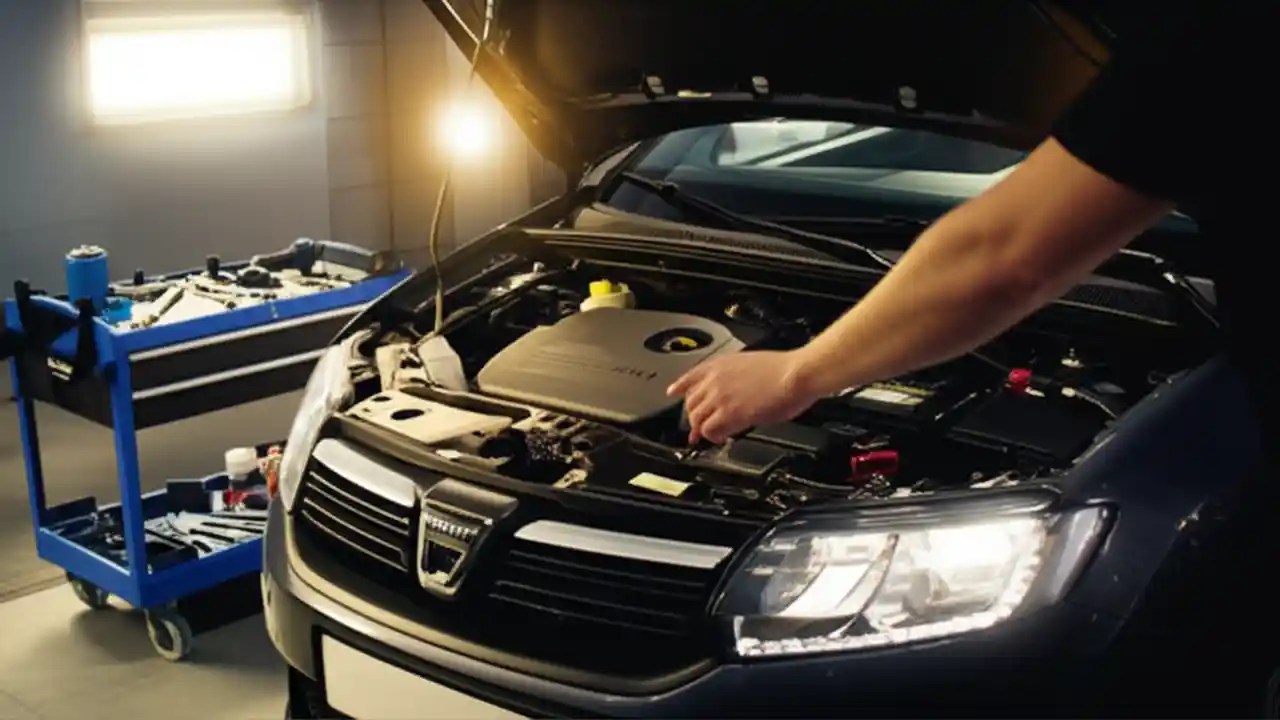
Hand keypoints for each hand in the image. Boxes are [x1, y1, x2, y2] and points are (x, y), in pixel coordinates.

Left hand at [666, 350, 818, 444]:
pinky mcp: (729, 414)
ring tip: (710, 436)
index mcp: (721, 364)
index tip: (673, 392)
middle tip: (697, 427)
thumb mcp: (752, 364)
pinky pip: (709, 430)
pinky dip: (712, 437)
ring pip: (696, 418)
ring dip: (702, 429)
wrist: (796, 374)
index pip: (690, 376)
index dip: (680, 387)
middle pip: (690, 402)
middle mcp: (715, 379)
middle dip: (694, 416)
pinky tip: (720, 438)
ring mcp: (720, 397)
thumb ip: (737, 377)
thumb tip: (737, 390)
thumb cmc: (785, 370)